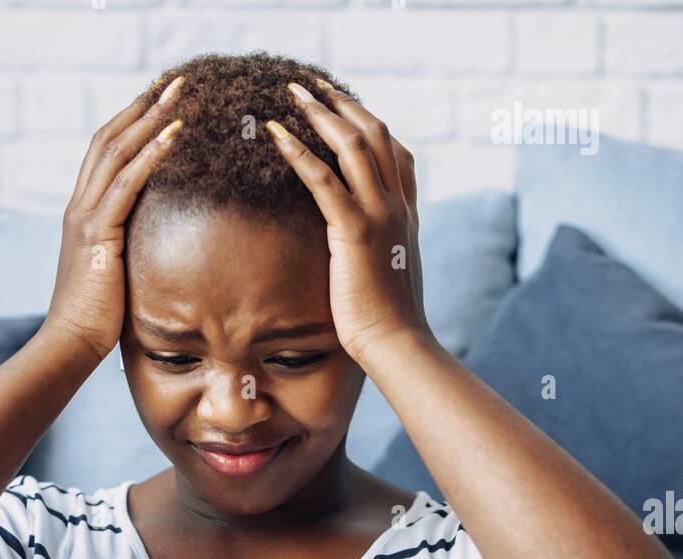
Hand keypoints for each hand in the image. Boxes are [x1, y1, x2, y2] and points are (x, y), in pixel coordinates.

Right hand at [44, 77, 184, 363]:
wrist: (70, 343)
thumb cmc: (95, 321)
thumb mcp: (114, 276)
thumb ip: (127, 252)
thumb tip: (156, 250)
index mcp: (82, 214)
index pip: (104, 154)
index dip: (130, 123)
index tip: (159, 101)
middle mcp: (79, 207)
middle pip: (109, 139)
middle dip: (142, 107)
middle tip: (173, 81)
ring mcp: (85, 217)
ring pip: (117, 151)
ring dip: (151, 119)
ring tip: (180, 94)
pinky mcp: (98, 234)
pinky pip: (128, 183)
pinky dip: (152, 155)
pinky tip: (176, 135)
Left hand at [266, 80, 430, 367]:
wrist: (397, 345)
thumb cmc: (389, 325)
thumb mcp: (389, 278)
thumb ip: (381, 254)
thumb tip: (364, 258)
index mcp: (407, 217)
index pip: (397, 155)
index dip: (371, 126)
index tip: (344, 110)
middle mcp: (398, 207)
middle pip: (375, 135)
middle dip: (342, 105)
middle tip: (312, 87)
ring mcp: (380, 215)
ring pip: (352, 145)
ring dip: (320, 114)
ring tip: (291, 94)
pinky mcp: (355, 232)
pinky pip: (324, 179)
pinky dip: (299, 152)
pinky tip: (276, 135)